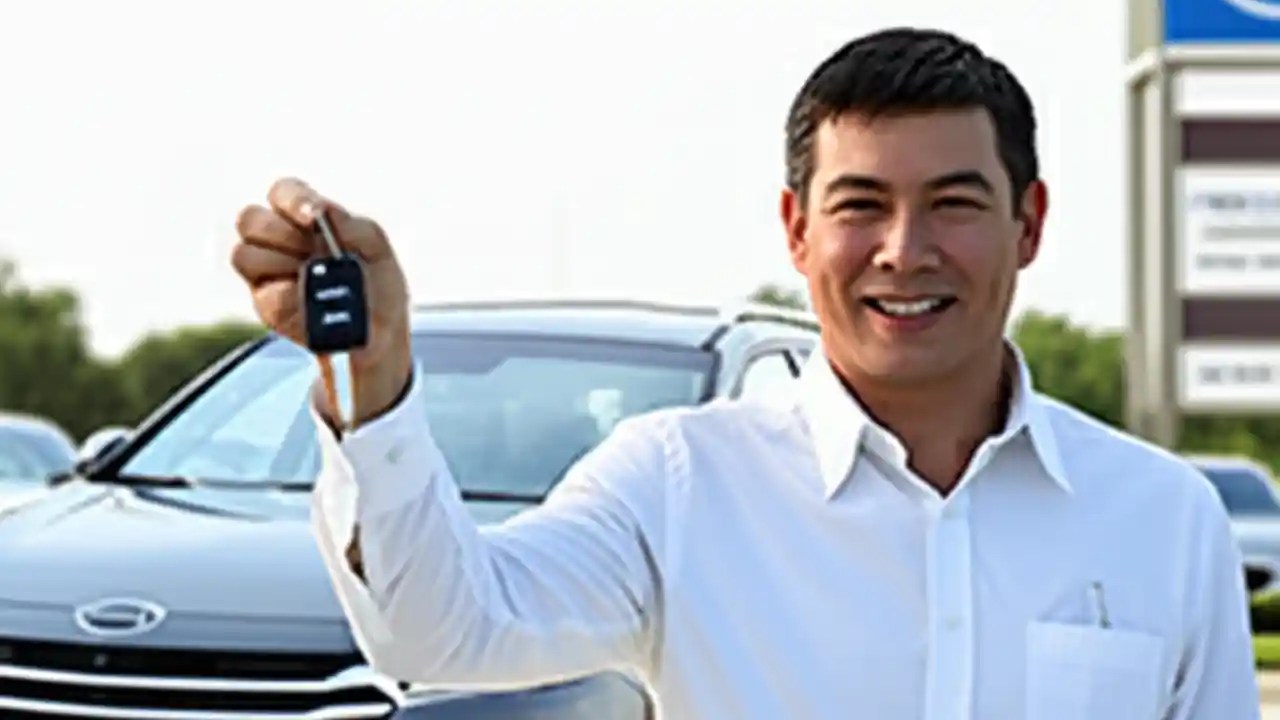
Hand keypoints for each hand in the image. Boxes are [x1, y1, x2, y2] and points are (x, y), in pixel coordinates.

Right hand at [231, 178, 412, 424]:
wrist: (381, 331)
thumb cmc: (378, 283)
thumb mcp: (377, 249)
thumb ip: (353, 225)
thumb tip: (326, 211)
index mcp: (306, 219)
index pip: (282, 192)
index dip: (291, 200)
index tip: (314, 216)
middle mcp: (280, 241)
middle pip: (250, 219)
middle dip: (281, 233)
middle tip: (309, 250)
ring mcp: (269, 273)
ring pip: (246, 254)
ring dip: (281, 263)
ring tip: (315, 278)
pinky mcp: (267, 305)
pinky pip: (265, 294)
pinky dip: (290, 296)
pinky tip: (313, 301)